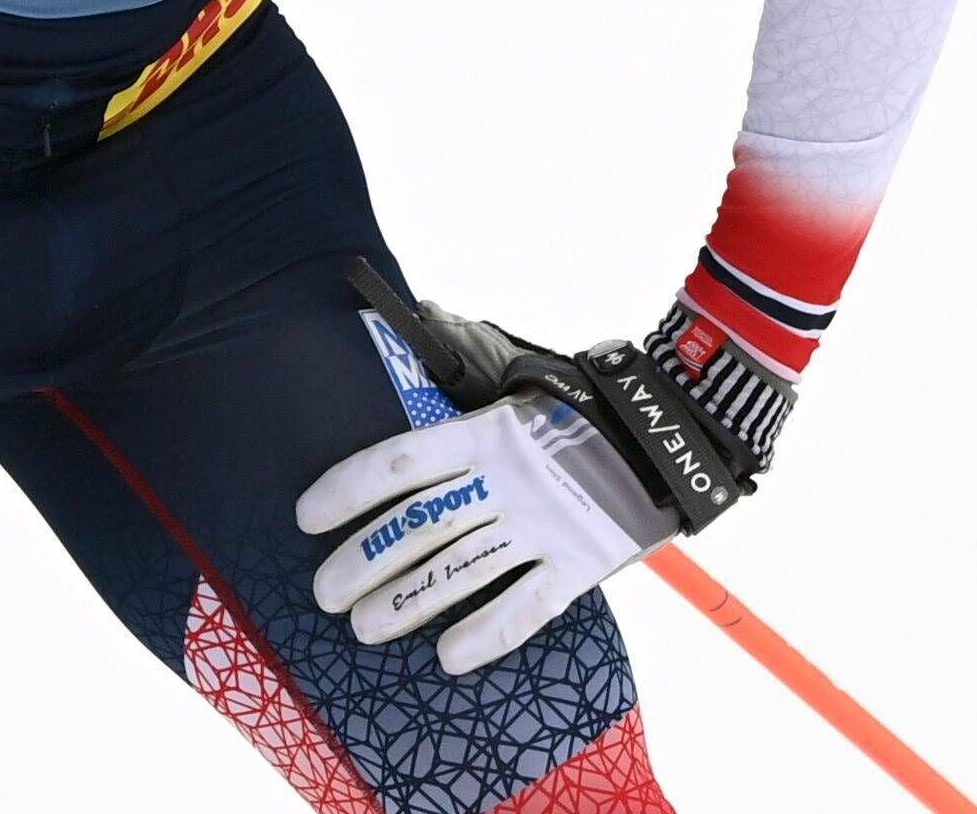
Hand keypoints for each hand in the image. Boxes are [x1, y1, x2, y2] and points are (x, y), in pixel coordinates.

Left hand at [298, 388, 672, 673]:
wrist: (670, 436)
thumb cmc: (581, 415)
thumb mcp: (520, 389)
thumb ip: (467, 378)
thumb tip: (420, 319)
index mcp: (487, 433)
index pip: (401, 461)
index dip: (348, 489)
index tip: (306, 517)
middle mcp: (508, 479)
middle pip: (418, 524)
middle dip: (363, 560)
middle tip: (325, 593)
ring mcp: (545, 524)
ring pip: (459, 570)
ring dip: (405, 604)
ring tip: (364, 628)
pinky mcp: (582, 563)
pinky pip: (526, 607)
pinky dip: (485, 634)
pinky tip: (448, 657)